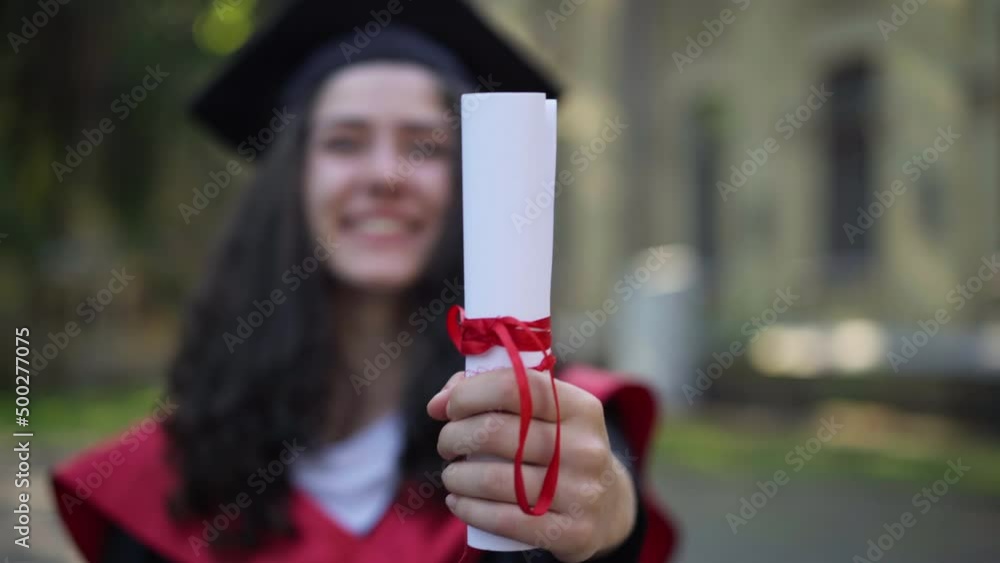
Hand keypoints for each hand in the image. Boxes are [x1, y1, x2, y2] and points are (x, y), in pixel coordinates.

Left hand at [427, 369, 636, 561]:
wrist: (608, 507)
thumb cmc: (559, 449)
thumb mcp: (545, 415)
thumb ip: (494, 393)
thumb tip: (439, 402)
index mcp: (581, 408)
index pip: (516, 386)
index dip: (471, 392)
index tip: (450, 406)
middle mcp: (585, 447)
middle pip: (497, 431)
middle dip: (455, 435)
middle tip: (448, 443)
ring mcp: (582, 492)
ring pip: (494, 478)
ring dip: (456, 475)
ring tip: (451, 475)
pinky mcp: (572, 532)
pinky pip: (505, 520)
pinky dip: (469, 509)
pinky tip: (457, 502)